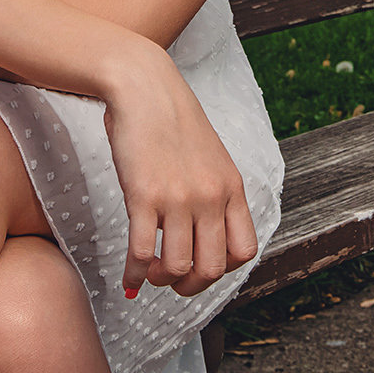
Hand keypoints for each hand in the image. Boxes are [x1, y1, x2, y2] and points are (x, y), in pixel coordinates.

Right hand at [102, 46, 259, 298]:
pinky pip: (141, 252)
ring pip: (176, 267)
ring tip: (149, 271)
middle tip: (173, 281)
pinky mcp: (144, 195)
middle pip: (212, 268)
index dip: (224, 269)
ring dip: (160, 280)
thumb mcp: (211, 158)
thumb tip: (203, 234)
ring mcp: (178, 198)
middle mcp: (210, 196)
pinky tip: (129, 276)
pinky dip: (134, 274)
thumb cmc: (173, 121)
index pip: (244, 251)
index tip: (201, 266)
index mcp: (231, 188)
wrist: (145, 87)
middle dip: (191, 286)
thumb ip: (214, 193)